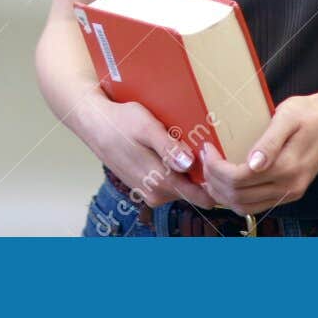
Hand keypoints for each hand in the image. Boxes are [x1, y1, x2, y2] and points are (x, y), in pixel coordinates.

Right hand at [80, 95, 213, 207]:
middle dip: (206, 175)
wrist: (95, 125)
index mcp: (160, 181)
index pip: (201, 195)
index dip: (216, 181)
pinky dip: (180, 171)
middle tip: (210, 148)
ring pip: (185, 188)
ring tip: (194, 147)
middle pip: (195, 192)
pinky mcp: (148, 187)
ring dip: (193, 172)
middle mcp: (156, 194)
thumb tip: (188, 164)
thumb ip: (168, 148)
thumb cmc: (121, 122)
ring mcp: (151, 193)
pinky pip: (173, 184)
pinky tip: (179, 153)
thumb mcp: (146, 127)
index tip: (222, 162)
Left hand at [200, 92, 317, 216]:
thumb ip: (269, 142)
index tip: (207, 148)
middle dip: (214, 180)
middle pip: (237, 196)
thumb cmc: (311, 113)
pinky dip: (236, 197)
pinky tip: (228, 181)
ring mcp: (290, 193)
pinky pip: (256, 204)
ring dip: (222, 193)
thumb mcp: (288, 116)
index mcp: (287, 167)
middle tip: (204, 159)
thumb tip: (253, 164)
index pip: (238, 179)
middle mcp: (289, 187)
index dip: (216, 167)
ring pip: (244, 206)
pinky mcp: (290, 192)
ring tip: (211, 172)